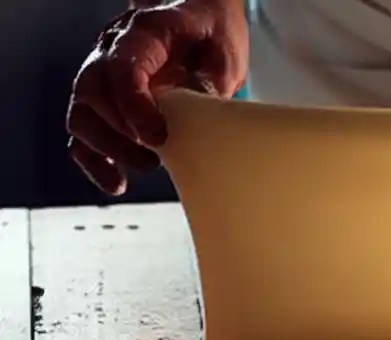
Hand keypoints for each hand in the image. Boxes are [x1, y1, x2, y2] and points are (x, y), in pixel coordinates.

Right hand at [67, 0, 248, 195]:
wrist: (198, 21)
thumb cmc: (211, 35)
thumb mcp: (224, 51)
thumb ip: (211, 79)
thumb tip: (197, 114)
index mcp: (144, 34)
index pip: (122, 68)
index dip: (134, 106)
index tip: (157, 137)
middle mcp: (111, 52)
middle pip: (93, 95)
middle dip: (122, 134)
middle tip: (158, 155)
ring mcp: (102, 77)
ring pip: (82, 116)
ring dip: (109, 149)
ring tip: (148, 164)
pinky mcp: (103, 102)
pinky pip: (84, 134)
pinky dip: (95, 161)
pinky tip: (117, 183)